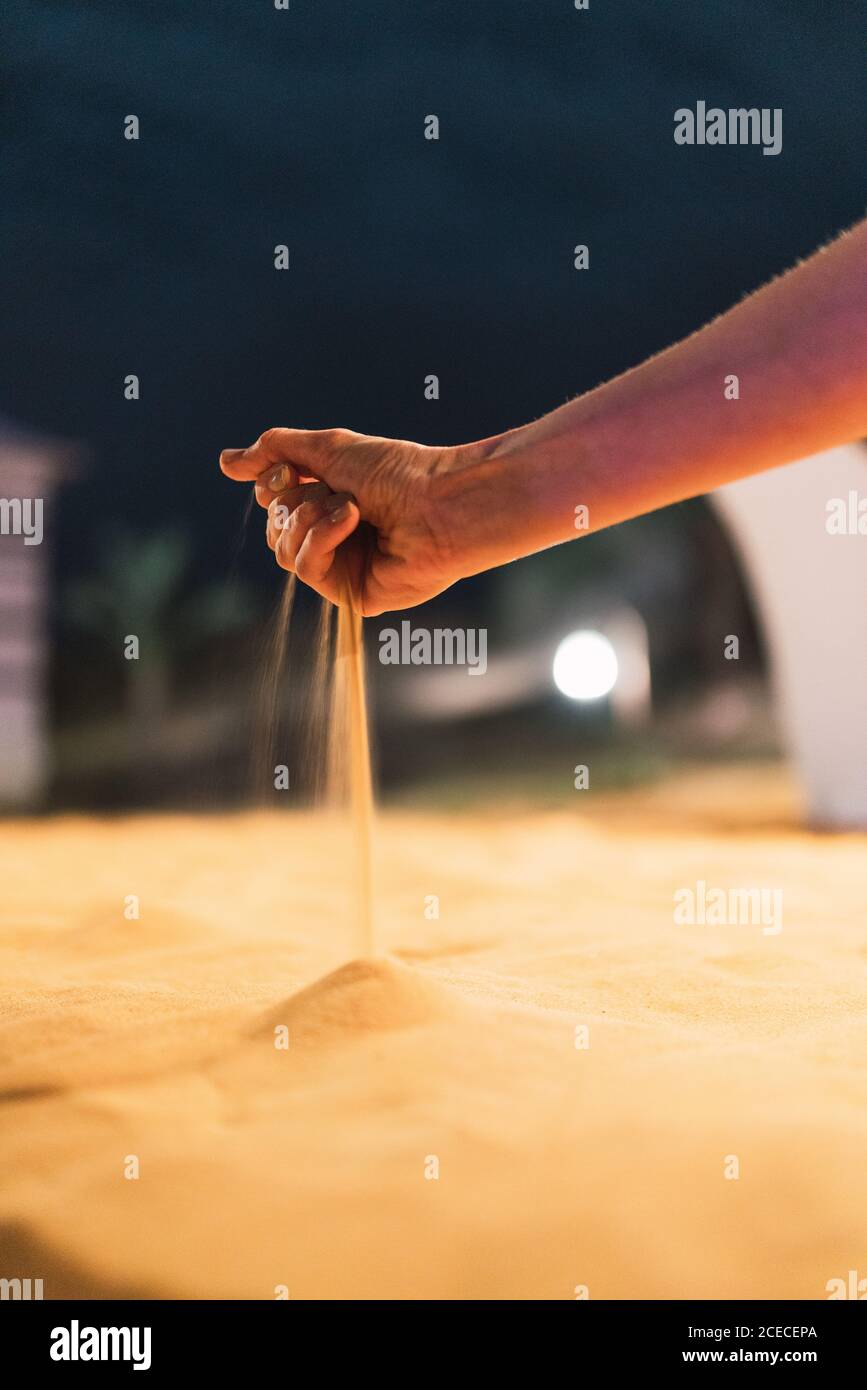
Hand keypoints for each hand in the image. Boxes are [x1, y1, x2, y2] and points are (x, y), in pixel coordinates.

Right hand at [220, 427, 492, 614]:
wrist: (439, 501)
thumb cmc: (397, 472)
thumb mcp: (328, 449)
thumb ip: (276, 450)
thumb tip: (225, 461)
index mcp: (334, 504)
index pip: (274, 501)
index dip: (273, 483)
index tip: (286, 469)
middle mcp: (338, 537)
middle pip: (275, 526)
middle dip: (294, 501)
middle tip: (330, 488)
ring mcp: (345, 567)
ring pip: (284, 548)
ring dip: (309, 518)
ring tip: (349, 505)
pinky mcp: (353, 593)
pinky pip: (305, 567)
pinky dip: (320, 537)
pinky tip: (350, 519)